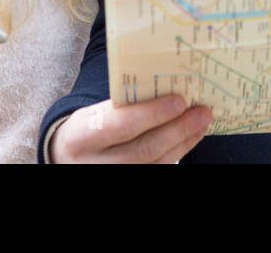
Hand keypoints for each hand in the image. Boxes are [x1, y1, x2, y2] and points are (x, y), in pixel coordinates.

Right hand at [49, 94, 212, 162]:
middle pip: (145, 148)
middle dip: (178, 129)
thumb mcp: (94, 113)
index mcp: (83, 136)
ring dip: (184, 141)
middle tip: (202, 112)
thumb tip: (167, 89)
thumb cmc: (89, 129)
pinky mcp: (128, 181)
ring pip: (156, 162)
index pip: (122, 125)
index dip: (153, 113)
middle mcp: (97, 164)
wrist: (68, 158)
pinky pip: (158, 169)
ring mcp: (113, 176)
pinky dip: (177, 152)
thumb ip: (123, 106)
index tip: (180, 100)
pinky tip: (189, 138)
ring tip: (201, 122)